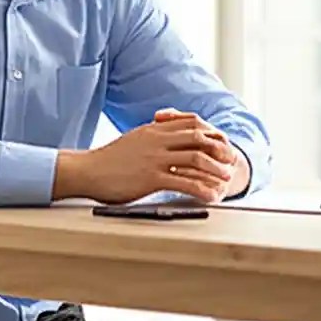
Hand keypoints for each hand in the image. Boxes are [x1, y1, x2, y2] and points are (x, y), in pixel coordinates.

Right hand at [54, 110, 238, 203]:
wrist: (88, 171)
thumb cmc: (109, 160)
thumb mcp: (135, 140)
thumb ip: (154, 137)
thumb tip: (171, 139)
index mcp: (155, 129)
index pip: (191, 124)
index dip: (212, 133)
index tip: (223, 143)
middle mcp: (157, 140)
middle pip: (198, 137)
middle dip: (219, 149)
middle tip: (232, 161)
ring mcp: (155, 158)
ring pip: (195, 158)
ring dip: (215, 169)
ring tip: (227, 180)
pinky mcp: (151, 178)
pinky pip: (183, 181)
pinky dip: (201, 189)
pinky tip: (211, 196)